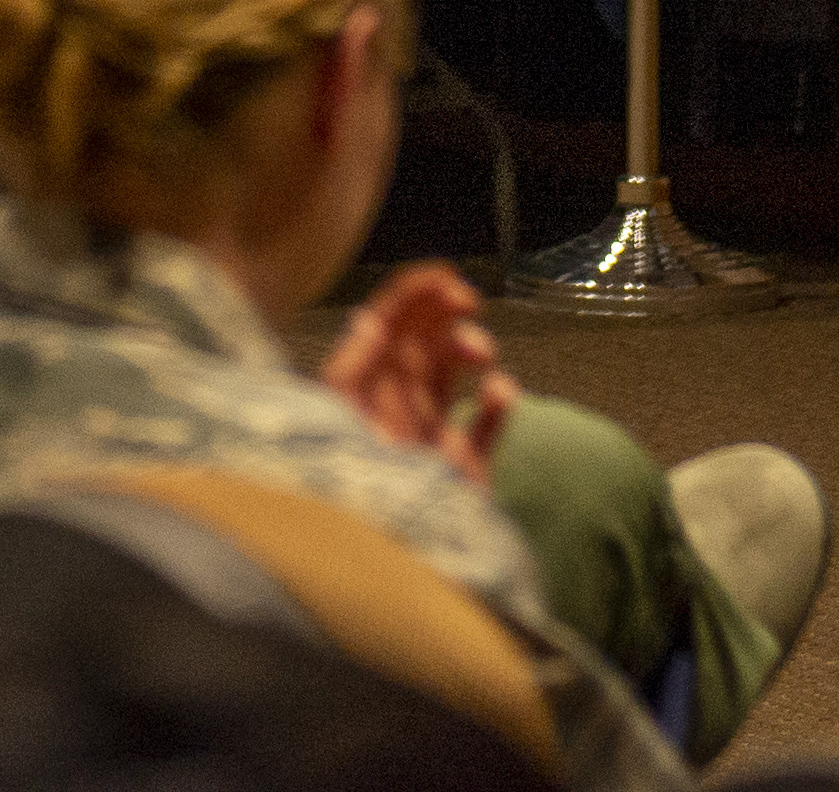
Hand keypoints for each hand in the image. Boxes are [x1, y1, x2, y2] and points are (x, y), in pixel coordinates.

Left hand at [319, 262, 515, 481]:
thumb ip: (352, 367)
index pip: (384, 331)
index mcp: (358, 392)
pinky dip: (495, 408)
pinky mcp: (460, 476)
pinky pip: (481, 433)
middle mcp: (390, 412)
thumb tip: (368, 318)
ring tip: (478, 349)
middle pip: (418, 348)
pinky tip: (500, 391)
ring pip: (449, 381)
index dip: (410, 298)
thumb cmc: (346, 488)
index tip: (443, 272)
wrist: (383, 566)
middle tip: (467, 297)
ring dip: (467, 354)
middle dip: (441, 315)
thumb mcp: (338, 418)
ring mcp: (427, 442)